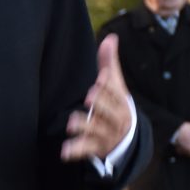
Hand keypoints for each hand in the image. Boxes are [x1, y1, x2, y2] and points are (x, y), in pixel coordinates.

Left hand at [63, 34, 133, 160]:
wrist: (126, 138)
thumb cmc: (115, 105)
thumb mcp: (115, 85)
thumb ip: (109, 63)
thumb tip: (110, 37)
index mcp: (120, 100)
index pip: (115, 92)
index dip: (108, 85)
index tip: (100, 79)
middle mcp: (115, 118)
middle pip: (109, 111)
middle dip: (100, 104)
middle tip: (88, 98)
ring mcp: (106, 134)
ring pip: (96, 130)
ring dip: (84, 126)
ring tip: (71, 123)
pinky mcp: (96, 147)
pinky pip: (87, 150)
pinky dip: (76, 151)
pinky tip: (64, 152)